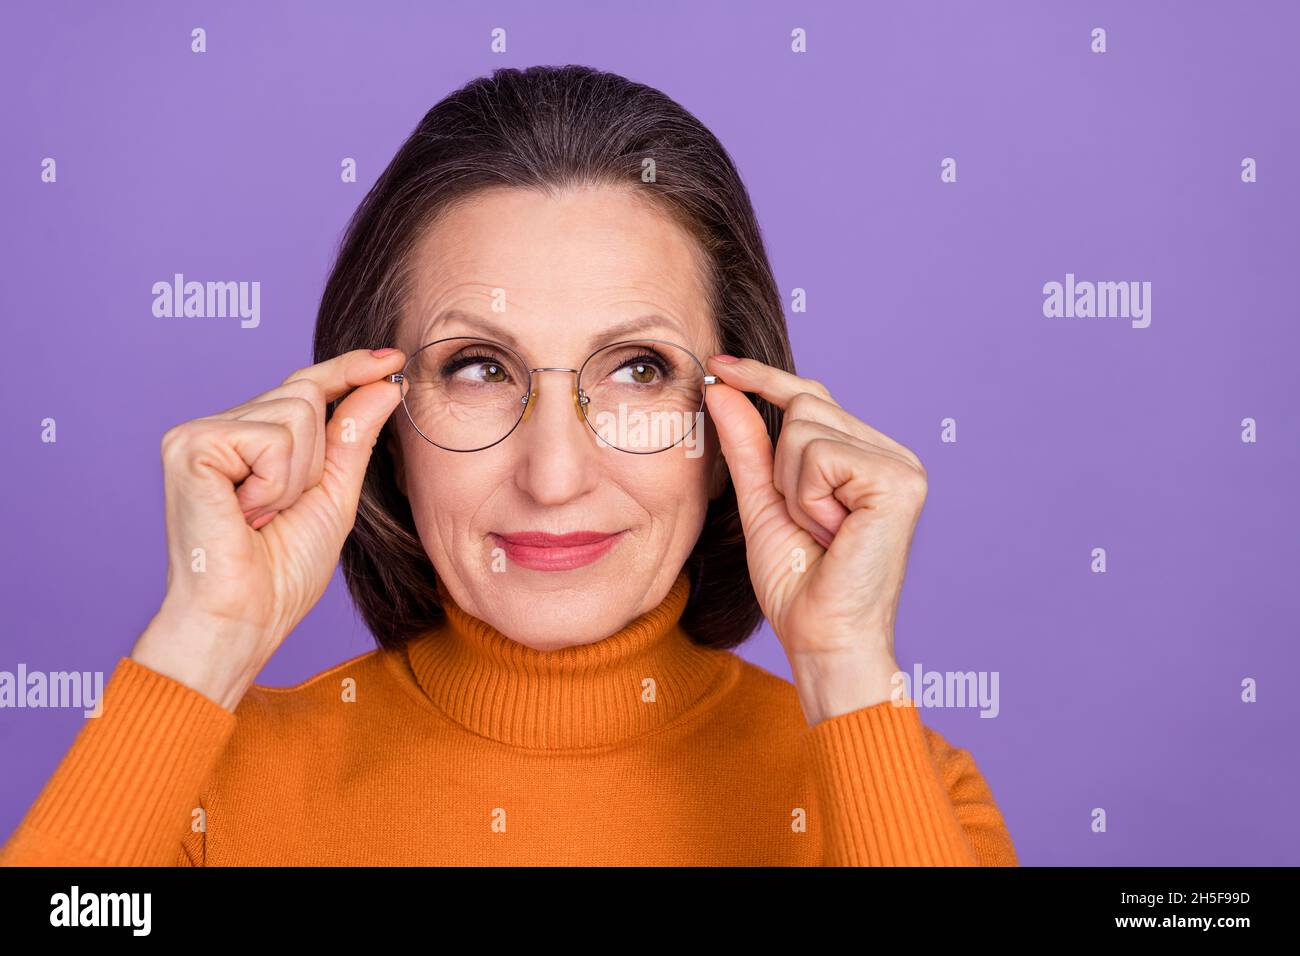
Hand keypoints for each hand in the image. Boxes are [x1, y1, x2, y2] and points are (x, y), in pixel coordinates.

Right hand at [131, 348, 406, 710]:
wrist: (244, 616)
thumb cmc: (281, 570)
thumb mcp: (333, 495)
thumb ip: (354, 437)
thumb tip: (385, 383)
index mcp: (249, 438)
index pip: (305, 387)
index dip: (349, 370)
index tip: (394, 359)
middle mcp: (219, 426)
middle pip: (306, 397)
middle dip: (315, 460)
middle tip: (279, 511)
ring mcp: (198, 432)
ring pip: (295, 413)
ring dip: (296, 477)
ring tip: (260, 515)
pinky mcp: (189, 445)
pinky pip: (272, 439)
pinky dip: (275, 483)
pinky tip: (245, 512)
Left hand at [703, 355, 928, 721]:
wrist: (822, 638)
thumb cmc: (798, 585)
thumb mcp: (762, 503)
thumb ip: (748, 447)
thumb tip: (723, 390)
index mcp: (865, 457)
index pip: (810, 398)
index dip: (763, 378)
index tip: (718, 365)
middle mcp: (891, 454)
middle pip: (804, 405)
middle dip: (780, 465)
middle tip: (803, 521)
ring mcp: (901, 465)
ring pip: (806, 427)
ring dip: (791, 487)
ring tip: (819, 530)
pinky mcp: (899, 481)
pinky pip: (821, 455)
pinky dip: (807, 497)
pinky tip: (832, 532)